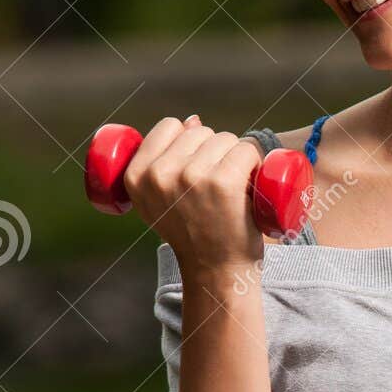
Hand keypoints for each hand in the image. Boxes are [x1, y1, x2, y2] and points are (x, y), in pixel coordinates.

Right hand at [123, 114, 270, 277]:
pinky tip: (251, 184)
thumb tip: (192, 120)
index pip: (169, 127)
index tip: (197, 166)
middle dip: (214, 151)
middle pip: (200, 132)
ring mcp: (192, 176)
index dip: (188, 141)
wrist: (216, 270)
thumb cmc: (192, 234)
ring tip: (233, 188)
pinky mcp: (224, 182)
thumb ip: (163, 162)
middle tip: (217, 185)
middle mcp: (161, 174)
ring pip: (225, 139)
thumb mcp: (159, 202)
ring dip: (236, 157)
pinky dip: (255, 162)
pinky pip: (247, 150)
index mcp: (137, 176)